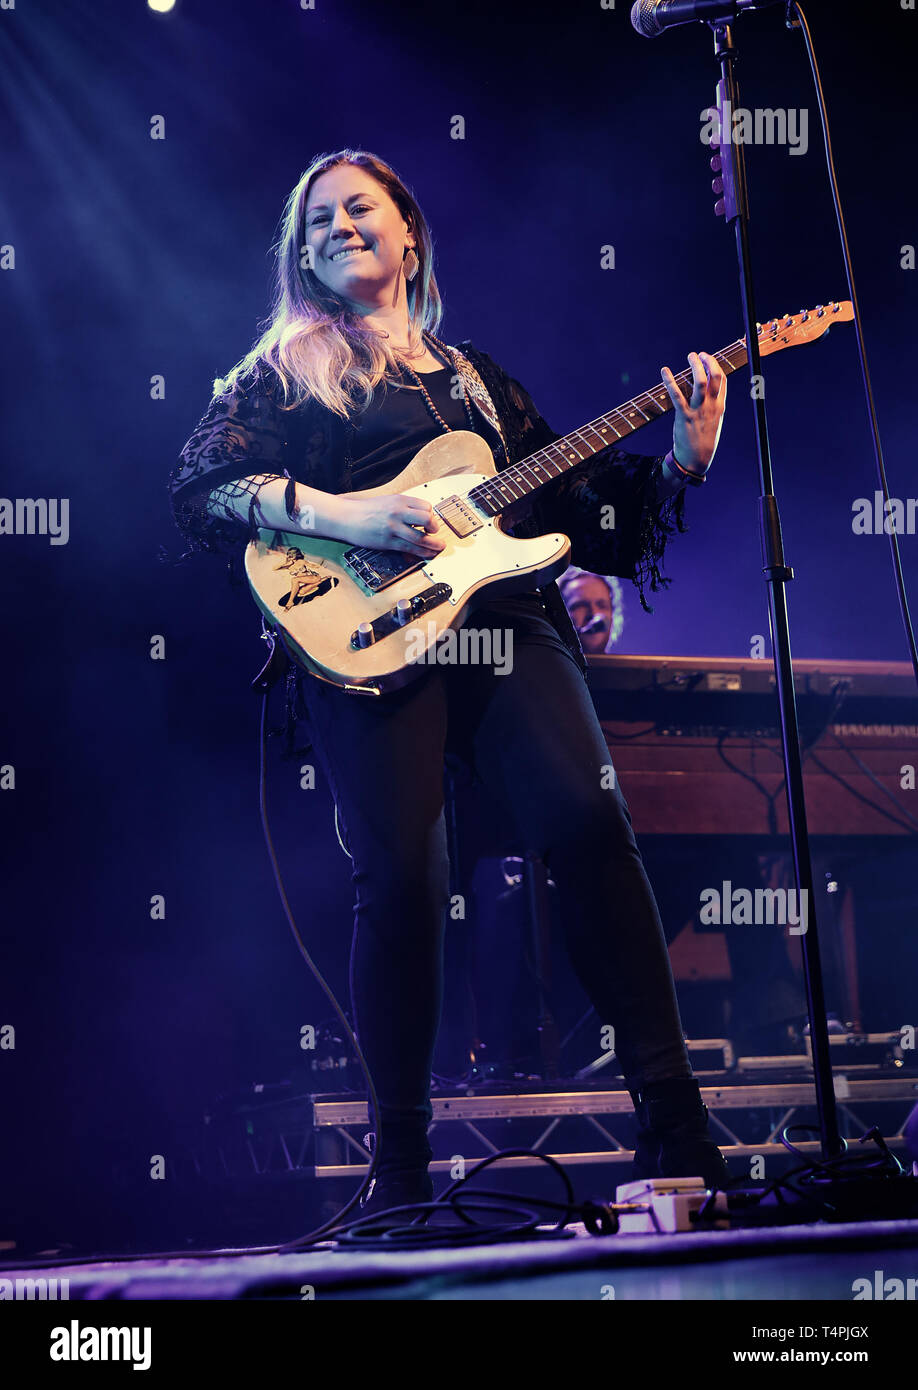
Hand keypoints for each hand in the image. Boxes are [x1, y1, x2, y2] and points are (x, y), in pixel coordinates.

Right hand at [332, 491, 445, 558]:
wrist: (347, 517)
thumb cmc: (365, 510)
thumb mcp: (387, 501)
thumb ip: (403, 507)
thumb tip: (420, 516)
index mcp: (399, 500)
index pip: (425, 506)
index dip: (431, 515)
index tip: (431, 521)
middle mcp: (398, 513)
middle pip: (427, 519)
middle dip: (435, 528)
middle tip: (435, 532)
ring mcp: (393, 528)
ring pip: (421, 537)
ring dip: (434, 544)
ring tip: (439, 547)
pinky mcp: (388, 542)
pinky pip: (410, 548)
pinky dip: (423, 552)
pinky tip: (428, 553)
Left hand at [661, 351, 726, 472]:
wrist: (696, 459)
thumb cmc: (705, 439)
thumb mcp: (715, 421)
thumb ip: (713, 404)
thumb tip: (708, 390)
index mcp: (720, 406)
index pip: (722, 380)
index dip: (715, 365)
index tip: (707, 358)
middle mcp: (711, 406)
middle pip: (715, 377)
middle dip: (708, 361)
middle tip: (699, 354)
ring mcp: (698, 411)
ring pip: (699, 382)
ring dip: (695, 365)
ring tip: (690, 356)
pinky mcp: (684, 416)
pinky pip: (677, 395)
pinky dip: (670, 381)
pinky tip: (664, 370)